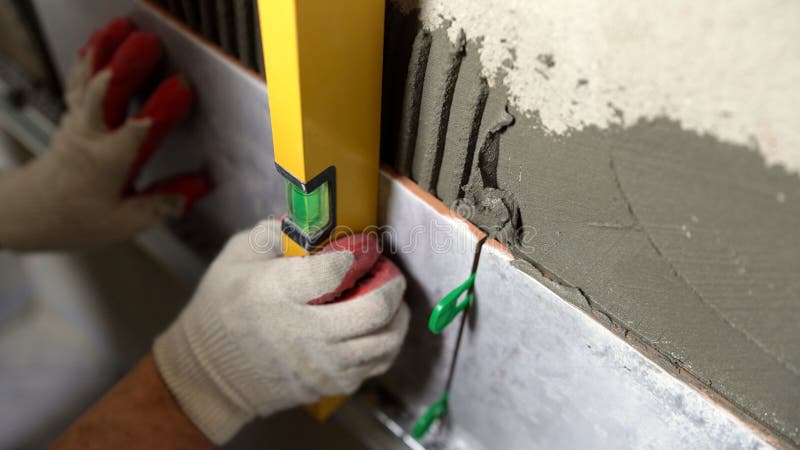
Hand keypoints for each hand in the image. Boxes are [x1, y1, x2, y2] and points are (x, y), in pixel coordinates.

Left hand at [0, 18, 210, 249]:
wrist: (29, 212)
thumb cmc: (75, 219)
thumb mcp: (123, 223)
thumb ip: (162, 204)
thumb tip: (201, 187)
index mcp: (107, 163)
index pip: (138, 130)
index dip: (160, 106)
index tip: (181, 86)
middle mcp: (90, 138)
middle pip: (106, 94)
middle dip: (127, 64)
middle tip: (147, 42)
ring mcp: (77, 123)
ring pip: (89, 80)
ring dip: (106, 51)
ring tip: (122, 28)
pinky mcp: (71, 117)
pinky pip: (78, 81)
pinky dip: (88, 59)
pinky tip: (98, 43)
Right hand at [153, 220, 409, 443]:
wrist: (207, 374)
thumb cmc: (220, 309)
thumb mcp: (235, 257)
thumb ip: (273, 233)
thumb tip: (310, 221)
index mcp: (277, 293)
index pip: (335, 270)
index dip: (359, 252)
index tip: (364, 246)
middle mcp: (304, 332)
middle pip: (373, 310)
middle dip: (393, 286)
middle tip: (391, 274)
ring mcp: (320, 364)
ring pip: (383, 344)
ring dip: (397, 319)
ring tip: (393, 303)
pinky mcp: (327, 385)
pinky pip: (373, 367)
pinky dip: (384, 347)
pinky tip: (377, 331)